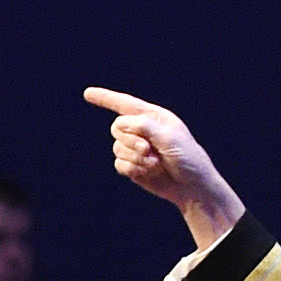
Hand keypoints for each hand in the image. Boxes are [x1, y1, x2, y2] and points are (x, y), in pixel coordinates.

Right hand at [85, 88, 243, 243]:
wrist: (193, 187)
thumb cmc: (188, 159)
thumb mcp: (170, 138)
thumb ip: (144, 127)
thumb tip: (119, 122)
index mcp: (155, 117)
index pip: (125, 104)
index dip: (105, 98)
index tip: (88, 93)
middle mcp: (143, 131)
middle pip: (117, 128)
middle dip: (130, 140)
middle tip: (148, 150)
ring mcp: (137, 149)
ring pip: (117, 148)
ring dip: (134, 158)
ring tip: (154, 164)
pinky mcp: (133, 166)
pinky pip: (119, 164)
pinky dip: (131, 168)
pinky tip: (147, 172)